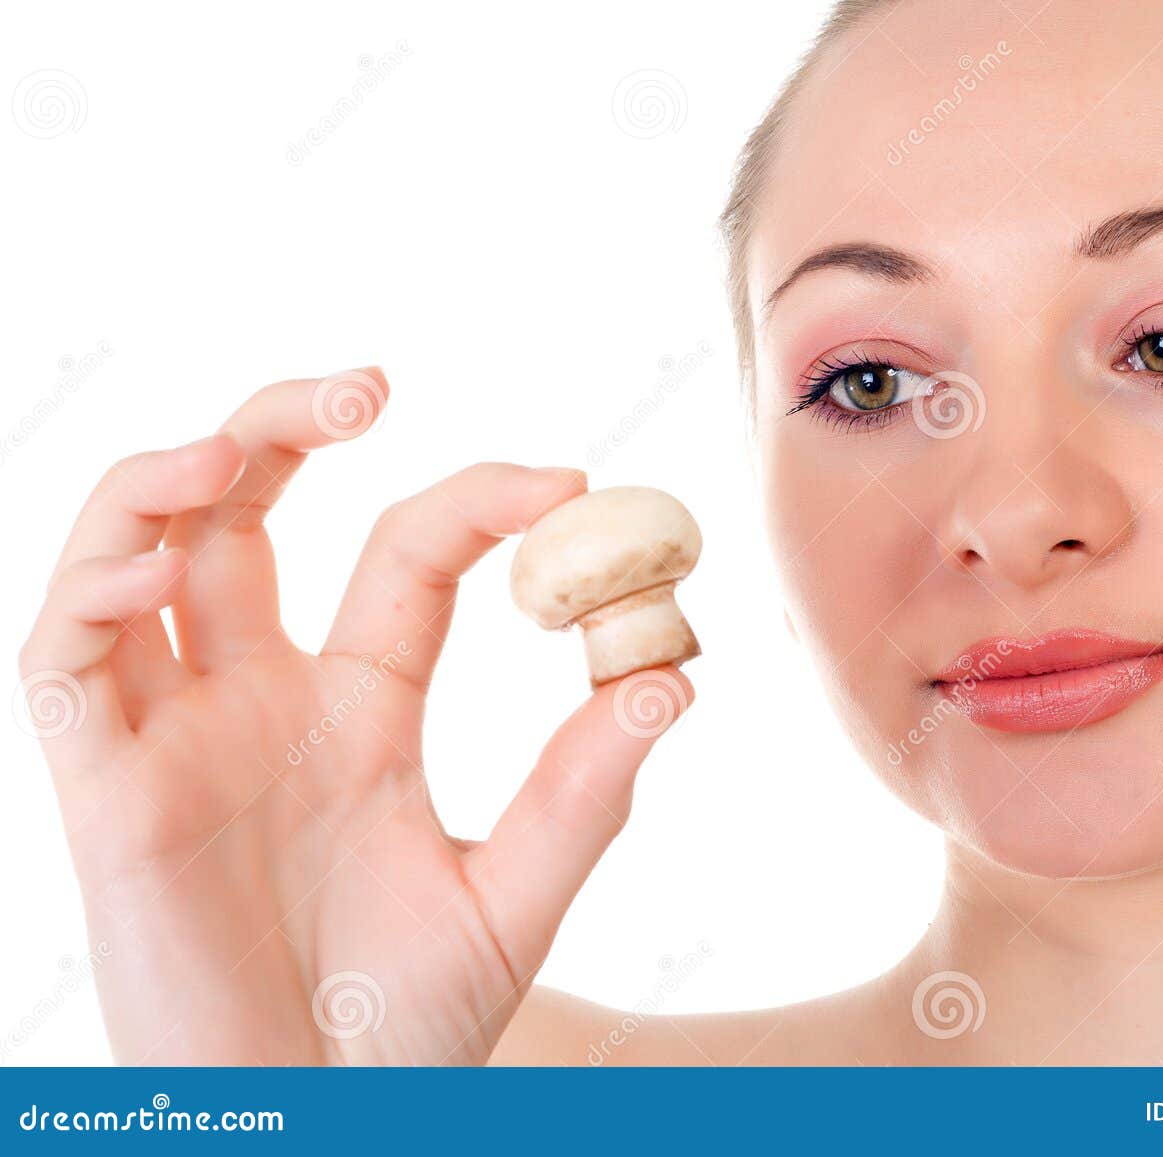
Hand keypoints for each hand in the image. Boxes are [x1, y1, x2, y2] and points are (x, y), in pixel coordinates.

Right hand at [18, 369, 693, 1063]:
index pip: (405, 554)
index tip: (566, 483)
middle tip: (372, 384)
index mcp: (359, 709)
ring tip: (239, 447)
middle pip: (245, 514)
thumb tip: (671, 677)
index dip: (476, 502)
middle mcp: (258, 701)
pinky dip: (91, 593)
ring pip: (132, 557)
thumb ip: (581, 792)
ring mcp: (175, 737)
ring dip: (167, 481)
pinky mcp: (103, 795)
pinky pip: (59, 663)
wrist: (317, 1130)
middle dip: (287, 427)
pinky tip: (159, 569)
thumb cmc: (406, 1029)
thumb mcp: (513, 897)